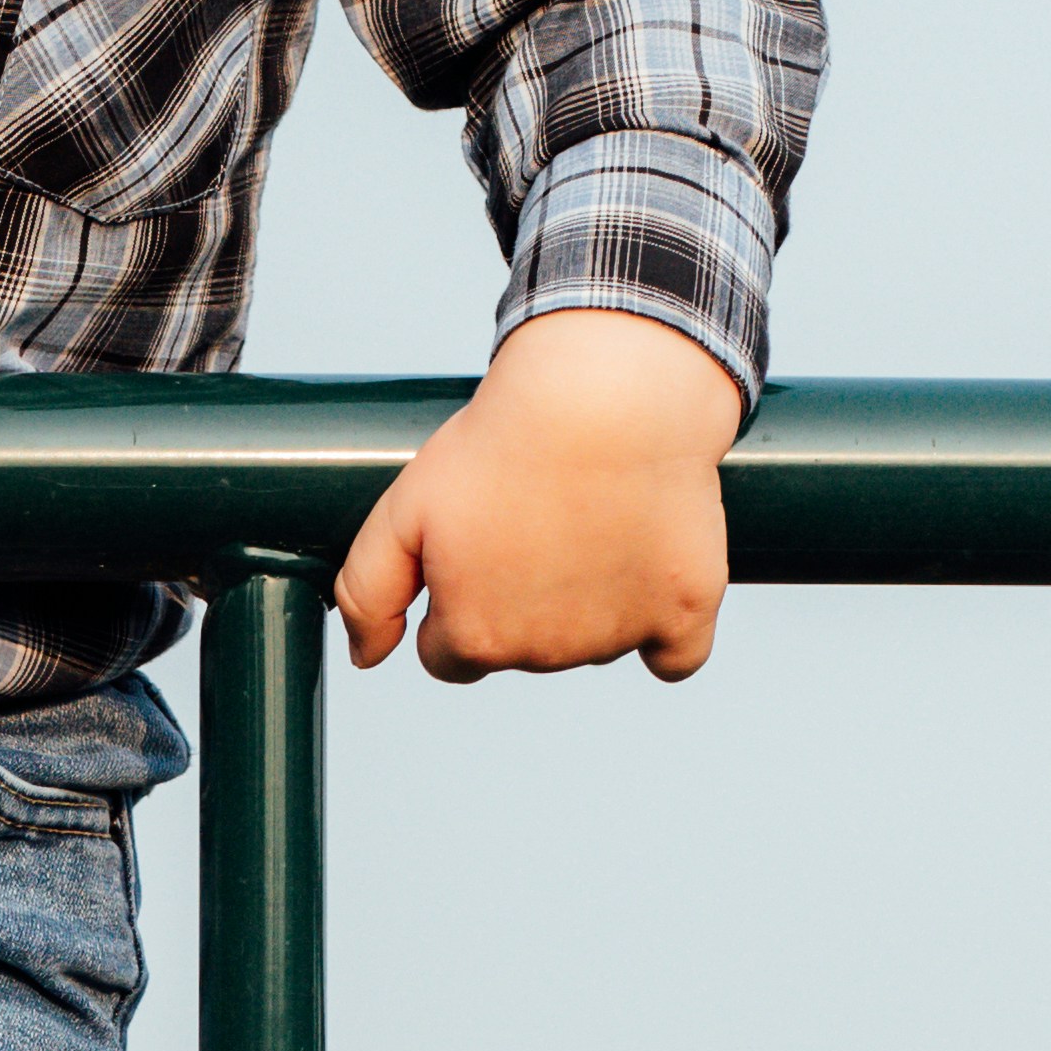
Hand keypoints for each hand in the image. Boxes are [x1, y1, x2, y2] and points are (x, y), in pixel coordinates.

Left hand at [333, 308, 741, 688]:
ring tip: (593, 514)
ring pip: (594, 642)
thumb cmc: (503, 441)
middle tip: (538, 512)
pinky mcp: (684, 610)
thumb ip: (366, 593)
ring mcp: (618, 635)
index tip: (479, 541)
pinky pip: (677, 656)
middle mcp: (545, 653)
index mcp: (474, 637)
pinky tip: (652, 576)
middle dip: (520, 595)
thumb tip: (366, 658)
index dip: (456, 597)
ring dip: (590, 598)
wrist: (607, 391)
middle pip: (521, 648)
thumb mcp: (403, 507)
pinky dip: (667, 628)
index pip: (448, 654)